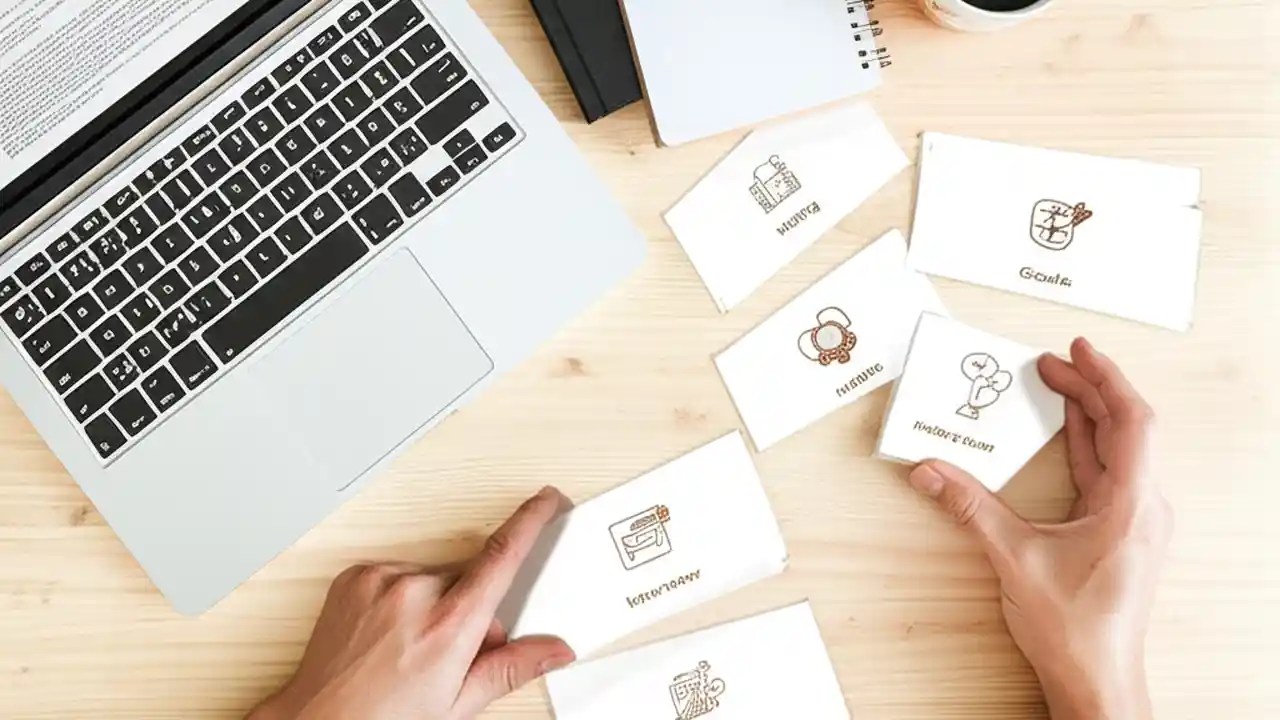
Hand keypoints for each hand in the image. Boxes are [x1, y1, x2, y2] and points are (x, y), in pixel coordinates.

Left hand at [249, 487, 574, 719]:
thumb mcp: (459, 704)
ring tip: (409, 645)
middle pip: (468, 578)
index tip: (546, 501)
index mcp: (449, 626)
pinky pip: (397, 574)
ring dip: (433, 602)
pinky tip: (388, 632)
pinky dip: (400, 597)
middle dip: (471, 608)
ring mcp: (380, 581)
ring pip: (432, 577)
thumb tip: (555, 650)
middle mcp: (414, 594)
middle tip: (450, 650)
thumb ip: (512, 668)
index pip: (502, 556)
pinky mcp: (355, 576)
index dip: (531, 521)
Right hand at [907, 338, 1172, 719]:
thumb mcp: (1014, 558)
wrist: (1097, 679)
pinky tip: (1067, 434)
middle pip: (1126, 427)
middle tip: (1050, 364)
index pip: (1131, 421)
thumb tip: (930, 471)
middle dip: (1088, 388)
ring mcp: (1135, 520)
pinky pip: (1111, 472)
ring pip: (1120, 449)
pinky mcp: (1122, 532)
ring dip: (1088, 414)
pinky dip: (1087, 444)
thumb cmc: (1075, 630)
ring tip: (1056, 386)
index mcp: (1131, 505)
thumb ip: (969, 507)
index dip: (1105, 378)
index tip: (1078, 350)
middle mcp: (1143, 507)